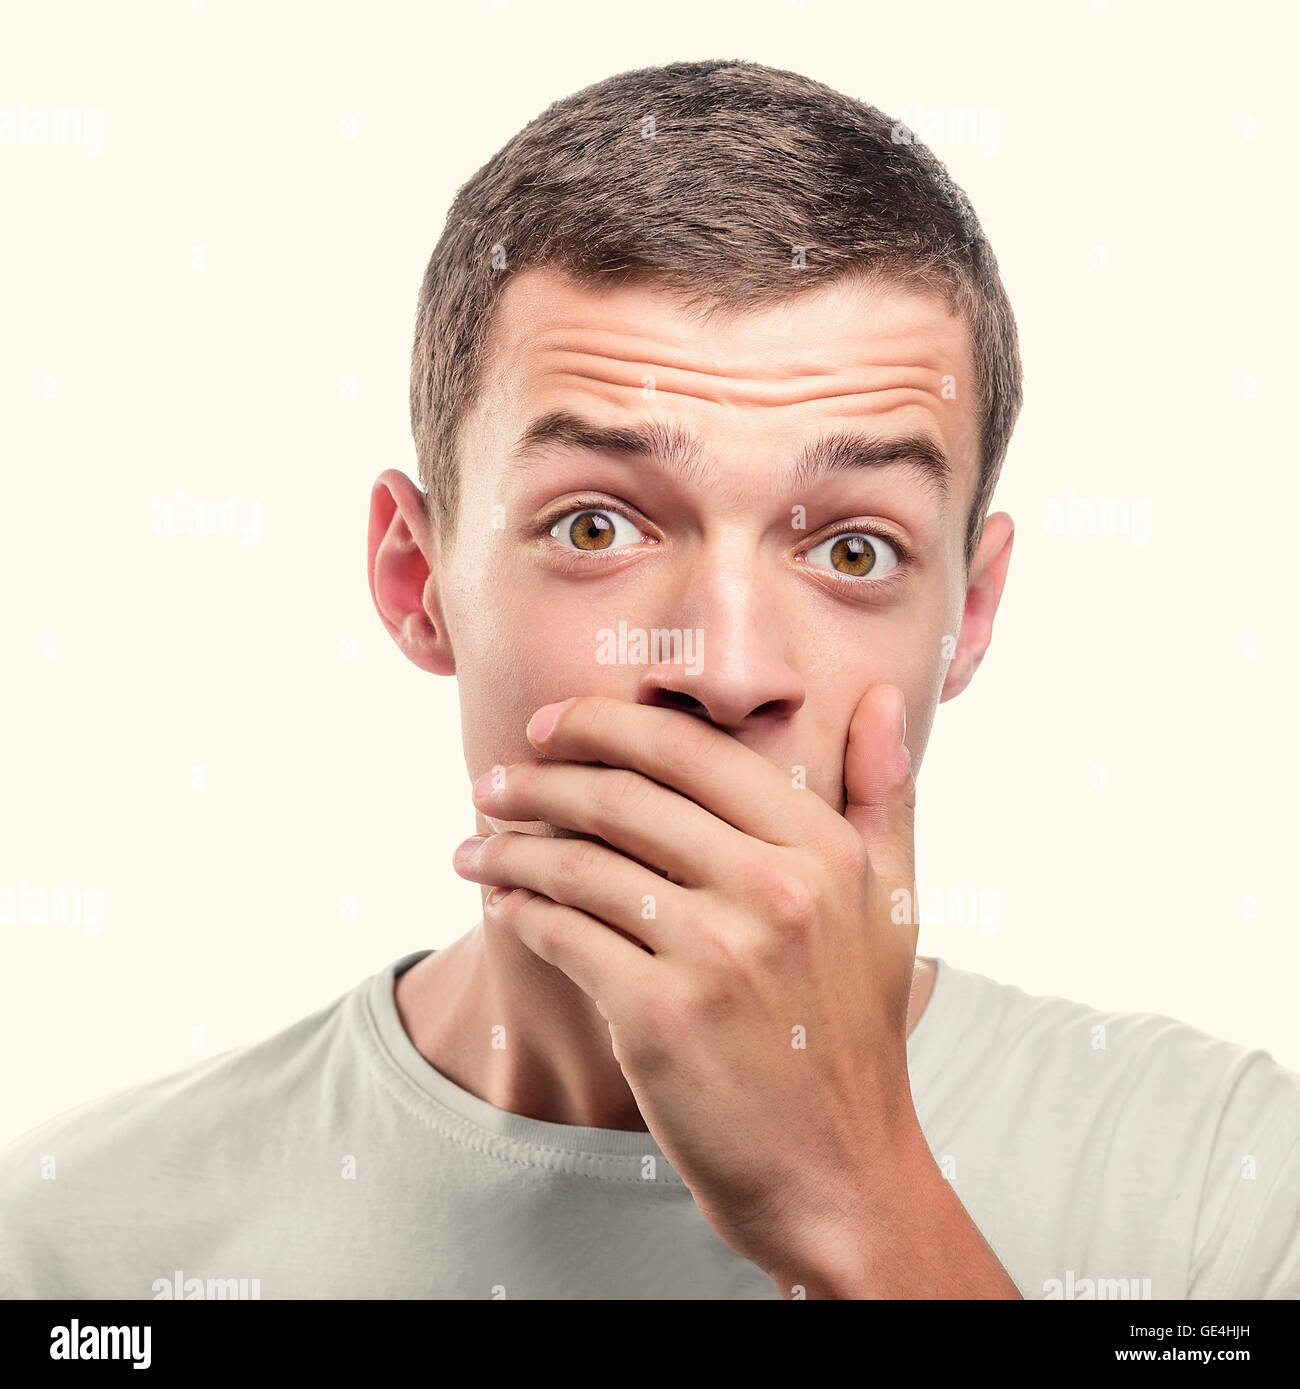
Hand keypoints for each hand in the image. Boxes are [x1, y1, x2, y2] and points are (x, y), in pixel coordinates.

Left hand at [453, 686, 923, 1286]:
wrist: (838, 1172)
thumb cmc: (854, 1032)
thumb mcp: (893, 904)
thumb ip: (883, 794)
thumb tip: (882, 695)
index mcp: (822, 849)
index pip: (689, 750)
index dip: (601, 725)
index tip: (547, 725)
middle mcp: (774, 888)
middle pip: (620, 799)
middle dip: (536, 782)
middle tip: (489, 782)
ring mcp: (716, 952)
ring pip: (579, 865)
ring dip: (508, 848)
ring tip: (473, 847)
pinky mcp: (661, 1016)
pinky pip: (563, 936)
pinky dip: (519, 912)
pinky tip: (501, 905)